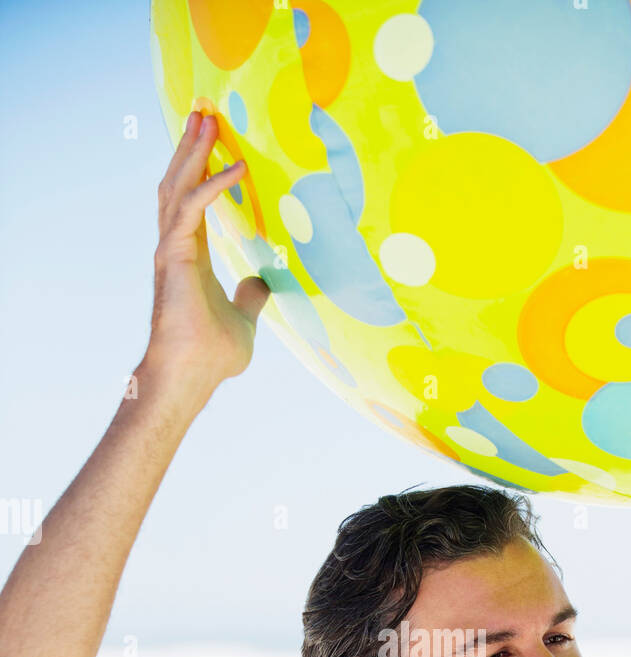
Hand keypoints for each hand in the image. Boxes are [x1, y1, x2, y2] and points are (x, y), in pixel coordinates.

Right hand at [146, 110, 270, 395]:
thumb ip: (251, 296)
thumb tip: (264, 283)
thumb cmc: (212, 356)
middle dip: (191, 146)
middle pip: (179, 182)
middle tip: (203, 112)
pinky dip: (213, 183)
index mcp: (189, 255)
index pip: (191, 200)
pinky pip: (193, 206)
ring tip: (205, 118)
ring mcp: (171, 248)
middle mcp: (175, 245)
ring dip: (193, 150)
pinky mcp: (175, 254)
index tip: (213, 142)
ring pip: (177, 185)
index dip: (200, 169)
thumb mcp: (244, 319)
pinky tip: (235, 166)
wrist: (191, 376)